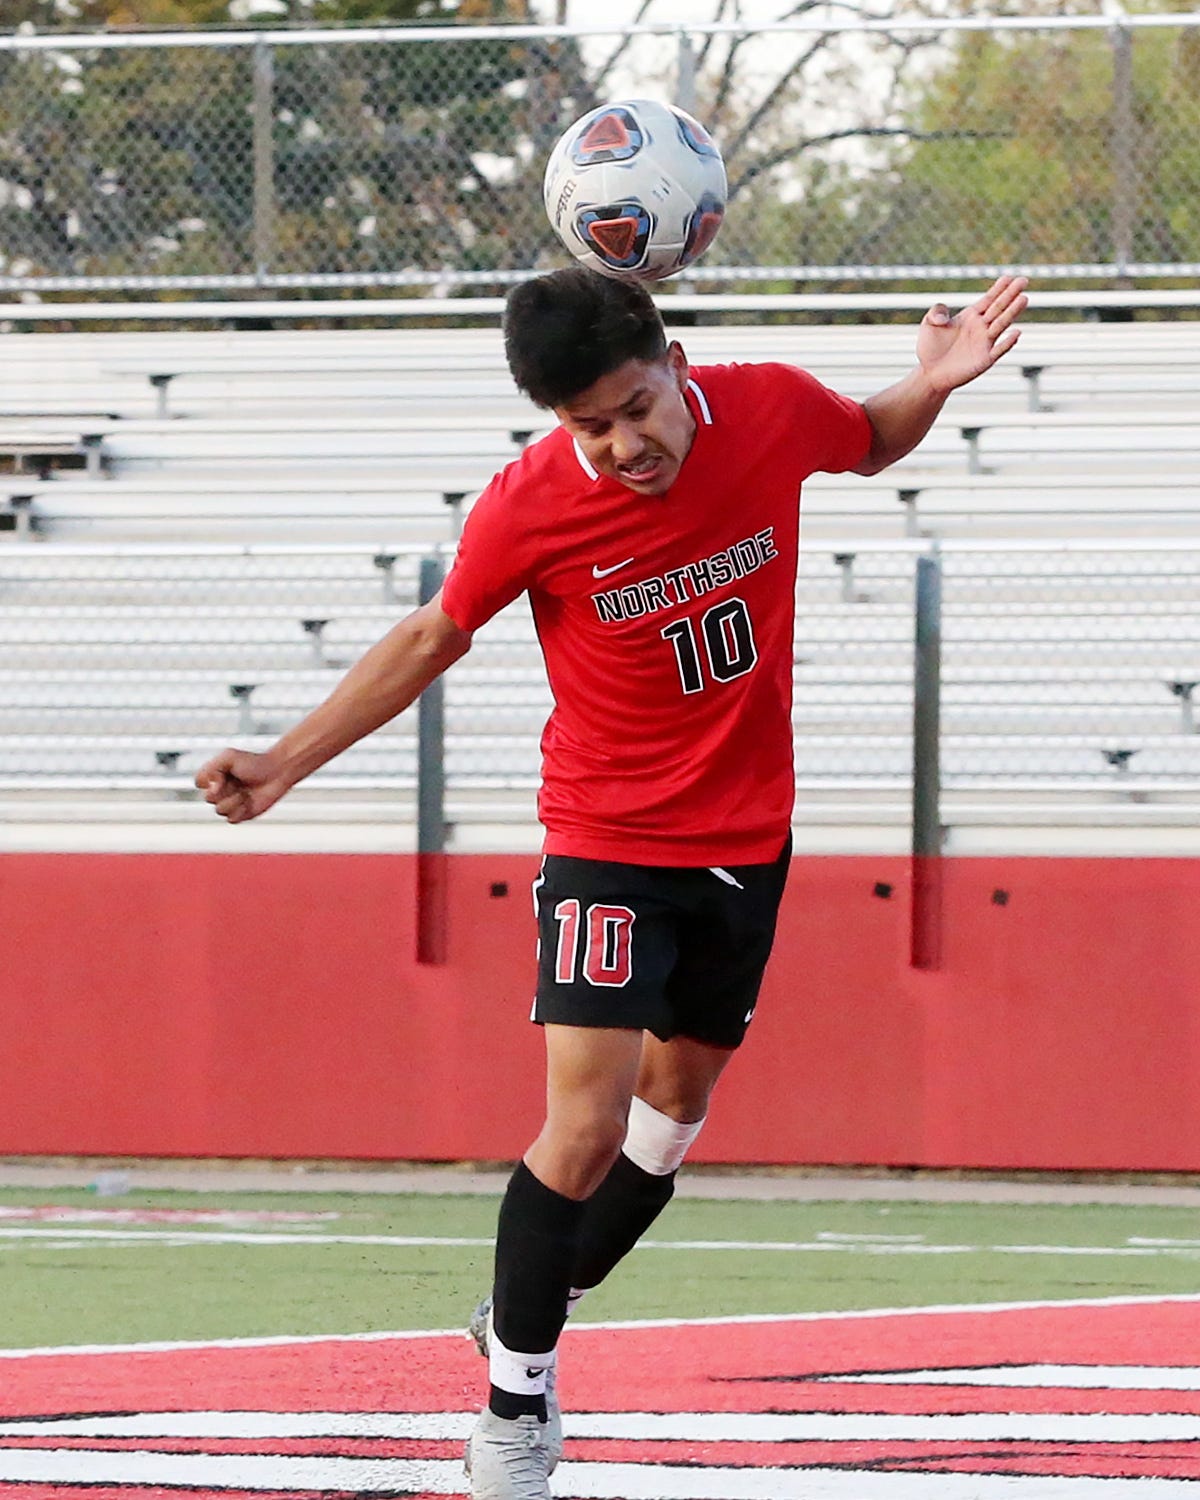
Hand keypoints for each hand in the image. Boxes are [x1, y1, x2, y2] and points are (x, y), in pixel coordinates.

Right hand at [195, 746, 290, 823]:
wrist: (277, 773)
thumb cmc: (255, 763)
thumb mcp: (229, 757)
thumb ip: (211, 767)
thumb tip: (207, 785)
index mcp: (215, 777)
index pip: (200, 783)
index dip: (209, 781)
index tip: (221, 775)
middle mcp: (221, 791)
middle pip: (209, 798)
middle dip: (224, 790)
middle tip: (238, 783)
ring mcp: (230, 803)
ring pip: (219, 810)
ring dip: (234, 801)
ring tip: (245, 793)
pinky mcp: (241, 814)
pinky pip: (231, 819)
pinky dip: (240, 811)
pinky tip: (249, 802)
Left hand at [917, 274, 1028, 394]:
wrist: (930, 373)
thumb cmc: (930, 348)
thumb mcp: (928, 324)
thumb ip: (936, 311)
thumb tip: (944, 317)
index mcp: (971, 316)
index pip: (989, 299)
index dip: (999, 288)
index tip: (1009, 277)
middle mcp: (981, 327)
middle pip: (999, 307)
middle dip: (1011, 294)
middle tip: (1023, 280)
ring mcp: (984, 343)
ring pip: (1001, 324)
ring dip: (1012, 312)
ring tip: (1023, 298)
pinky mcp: (984, 360)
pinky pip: (999, 349)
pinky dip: (1007, 342)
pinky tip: (1016, 333)